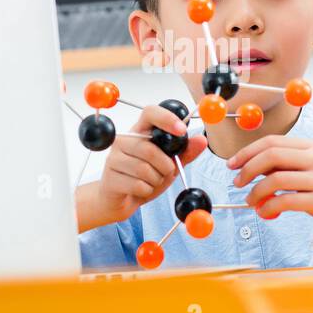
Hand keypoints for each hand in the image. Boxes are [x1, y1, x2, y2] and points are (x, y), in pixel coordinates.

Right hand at [76, 105, 206, 231]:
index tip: (181, 131)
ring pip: (144, 170)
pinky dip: (146, 191)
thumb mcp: (169, 164)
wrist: (121, 200)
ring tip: (151, 181)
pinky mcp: (110, 177)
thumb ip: (184, 152)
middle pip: (150, 149)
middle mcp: (123, 140)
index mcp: (139, 131)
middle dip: (165, 166)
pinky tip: (141, 190)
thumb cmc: (144, 178)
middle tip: (165, 172)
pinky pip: (137, 185)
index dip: (166, 118)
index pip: (150, 112)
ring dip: (156, 180)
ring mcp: (113, 158)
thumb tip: (202, 140)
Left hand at [227, 136, 312, 235]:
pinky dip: (269, 207)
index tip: (232, 164)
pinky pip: (287, 202)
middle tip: (237, 183)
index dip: (247, 152)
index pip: (272, 142)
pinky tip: (265, 212)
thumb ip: (290, 167)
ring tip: (250, 202)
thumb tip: (257, 171)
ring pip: (275, 179)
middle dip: (247, 169)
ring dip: (256, 192)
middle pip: (271, 155)